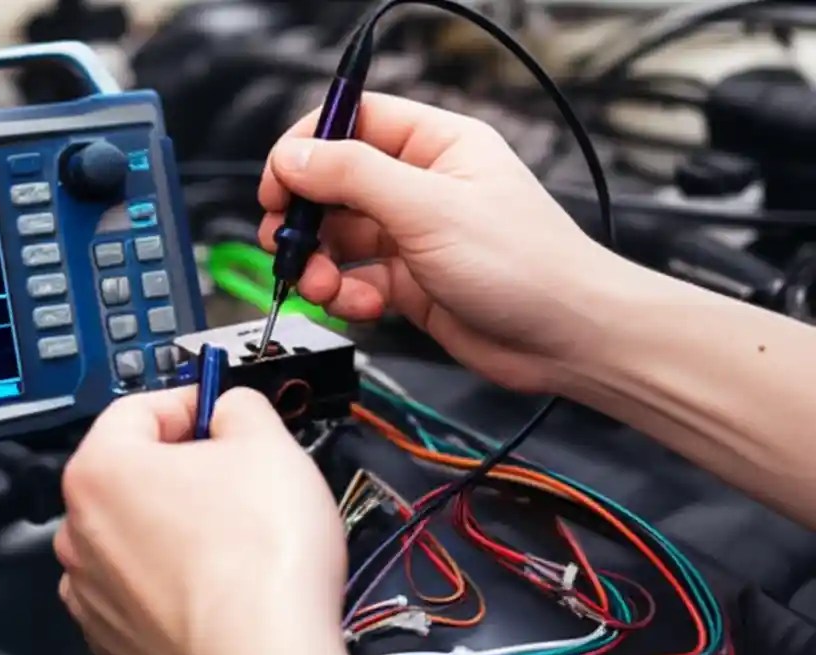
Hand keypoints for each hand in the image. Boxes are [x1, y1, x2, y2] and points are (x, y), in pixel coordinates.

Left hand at [55, 387, 370, 654]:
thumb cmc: (259, 565)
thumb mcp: (268, 443)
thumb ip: (241, 406)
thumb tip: (232, 407)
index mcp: (100, 471)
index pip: (138, 408)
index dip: (192, 403)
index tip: (222, 413)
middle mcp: (79, 532)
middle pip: (132, 474)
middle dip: (185, 469)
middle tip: (240, 477)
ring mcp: (91, 594)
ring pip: (135, 536)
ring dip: (178, 528)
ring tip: (237, 539)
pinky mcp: (115, 642)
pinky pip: (141, 591)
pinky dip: (174, 583)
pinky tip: (220, 587)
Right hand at [259, 93, 631, 393]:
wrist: (567, 340)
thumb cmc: (528, 265)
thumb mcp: (429, 208)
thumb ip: (354, 177)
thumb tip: (295, 157)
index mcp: (436, 145)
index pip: (354, 122)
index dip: (308, 146)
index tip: (279, 181)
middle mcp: (422, 186)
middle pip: (335, 185)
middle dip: (306, 217)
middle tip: (287, 241)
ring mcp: (414, 235)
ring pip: (338, 238)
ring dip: (319, 262)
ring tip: (322, 283)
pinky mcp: (410, 283)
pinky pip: (355, 279)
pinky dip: (346, 294)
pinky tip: (360, 305)